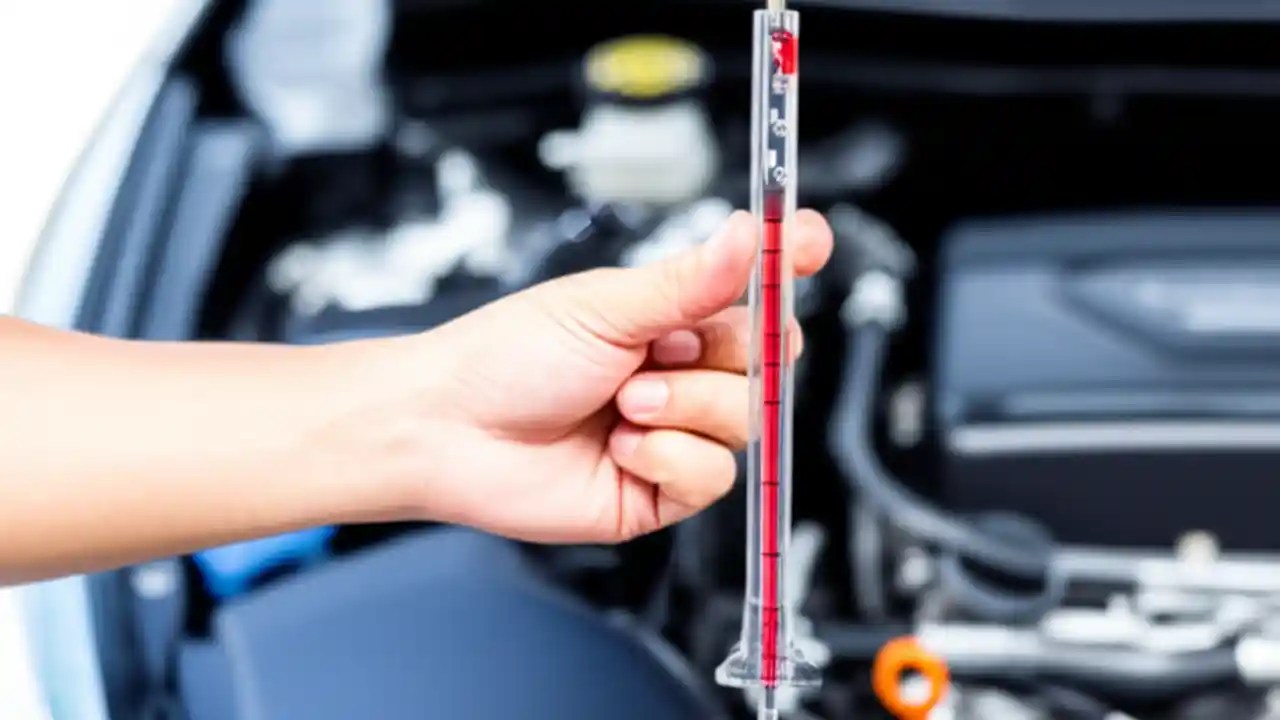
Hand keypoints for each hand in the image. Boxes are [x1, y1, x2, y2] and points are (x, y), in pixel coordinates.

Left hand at [381, 210, 832, 543]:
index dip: (791, 264)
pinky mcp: (664, 488)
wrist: (450, 431)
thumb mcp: (606, 307)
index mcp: (671, 316)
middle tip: (661, 349)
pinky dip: (667, 456)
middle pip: (766, 360)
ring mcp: (675, 431)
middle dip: (718, 354)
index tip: (810, 242)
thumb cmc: (507, 358)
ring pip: (743, 420)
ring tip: (621, 403)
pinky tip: (618, 446)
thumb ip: (689, 280)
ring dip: (680, 408)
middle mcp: (682, 372)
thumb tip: (750, 234)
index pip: (755, 288)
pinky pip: (712, 474)